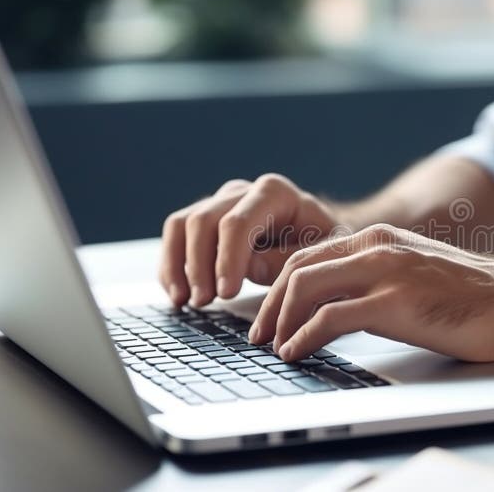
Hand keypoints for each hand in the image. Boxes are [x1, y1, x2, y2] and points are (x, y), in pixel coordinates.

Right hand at [159, 174, 338, 306]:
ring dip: (177, 265)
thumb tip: (248, 268)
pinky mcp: (205, 220)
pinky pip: (176, 236)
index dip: (227, 259)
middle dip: (199, 265)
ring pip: (182, 225)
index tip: (226, 294)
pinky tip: (178, 295)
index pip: (239, 223)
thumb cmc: (323, 247)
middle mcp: (242, 191)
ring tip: (185, 301)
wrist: (320, 237)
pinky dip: (171, 266)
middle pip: (204, 221)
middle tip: (204, 302)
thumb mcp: (319, 256)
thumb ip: (286, 260)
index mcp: (274, 193)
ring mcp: (220, 202)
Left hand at [248, 224, 493, 362]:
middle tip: (259, 334)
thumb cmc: (472, 295)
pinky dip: (304, 337)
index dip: (280, 287)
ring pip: (305, 287)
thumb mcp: (415, 273)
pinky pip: (330, 318)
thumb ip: (379, 279)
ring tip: (273, 347)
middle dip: (270, 305)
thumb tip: (342, 306)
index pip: (309, 256)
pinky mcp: (395, 302)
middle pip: (298, 268)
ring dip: (280, 321)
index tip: (271, 315)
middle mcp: (376, 247)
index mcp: (379, 239)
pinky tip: (297, 351)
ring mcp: (385, 271)